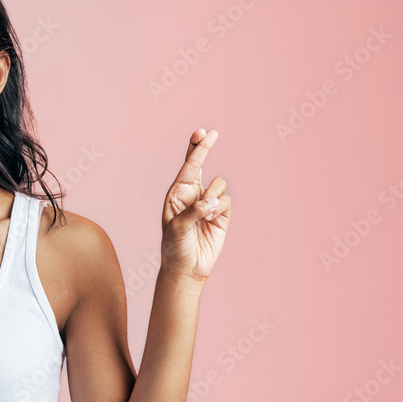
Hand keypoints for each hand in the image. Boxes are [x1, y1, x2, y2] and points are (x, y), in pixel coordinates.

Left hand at [160, 128, 230, 282]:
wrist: (187, 268)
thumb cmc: (175, 247)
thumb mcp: (177, 228)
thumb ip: (194, 211)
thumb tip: (213, 201)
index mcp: (177, 193)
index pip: (187, 166)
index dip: (196, 148)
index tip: (202, 133)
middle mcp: (193, 194)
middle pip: (202, 163)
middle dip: (205, 147)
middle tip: (212, 133)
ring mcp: (209, 202)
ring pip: (219, 185)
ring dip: (213, 198)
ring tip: (204, 216)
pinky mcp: (222, 214)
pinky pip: (227, 201)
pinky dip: (220, 210)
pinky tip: (211, 222)